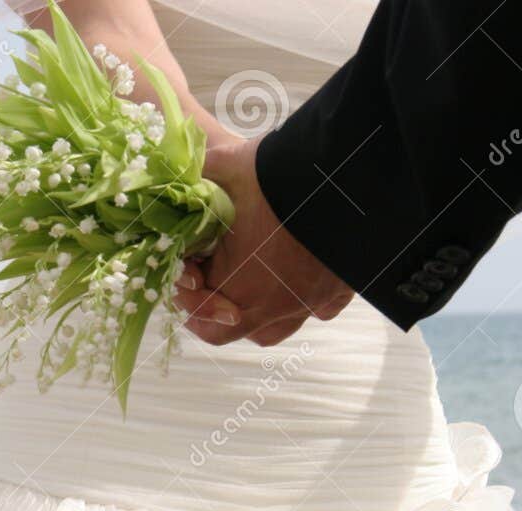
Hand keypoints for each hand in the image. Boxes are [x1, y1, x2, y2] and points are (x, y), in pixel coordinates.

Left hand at [173, 137, 353, 345]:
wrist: (349, 169)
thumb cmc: (279, 174)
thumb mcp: (222, 168)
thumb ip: (193, 181)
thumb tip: (172, 177)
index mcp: (235, 287)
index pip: (194, 309)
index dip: (183, 289)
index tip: (185, 267)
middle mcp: (271, 306)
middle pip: (227, 329)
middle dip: (211, 306)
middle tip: (207, 280)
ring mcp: (308, 302)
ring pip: (272, 329)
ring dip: (252, 312)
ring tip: (247, 282)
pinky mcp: (341, 290)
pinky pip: (317, 310)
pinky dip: (300, 300)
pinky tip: (296, 276)